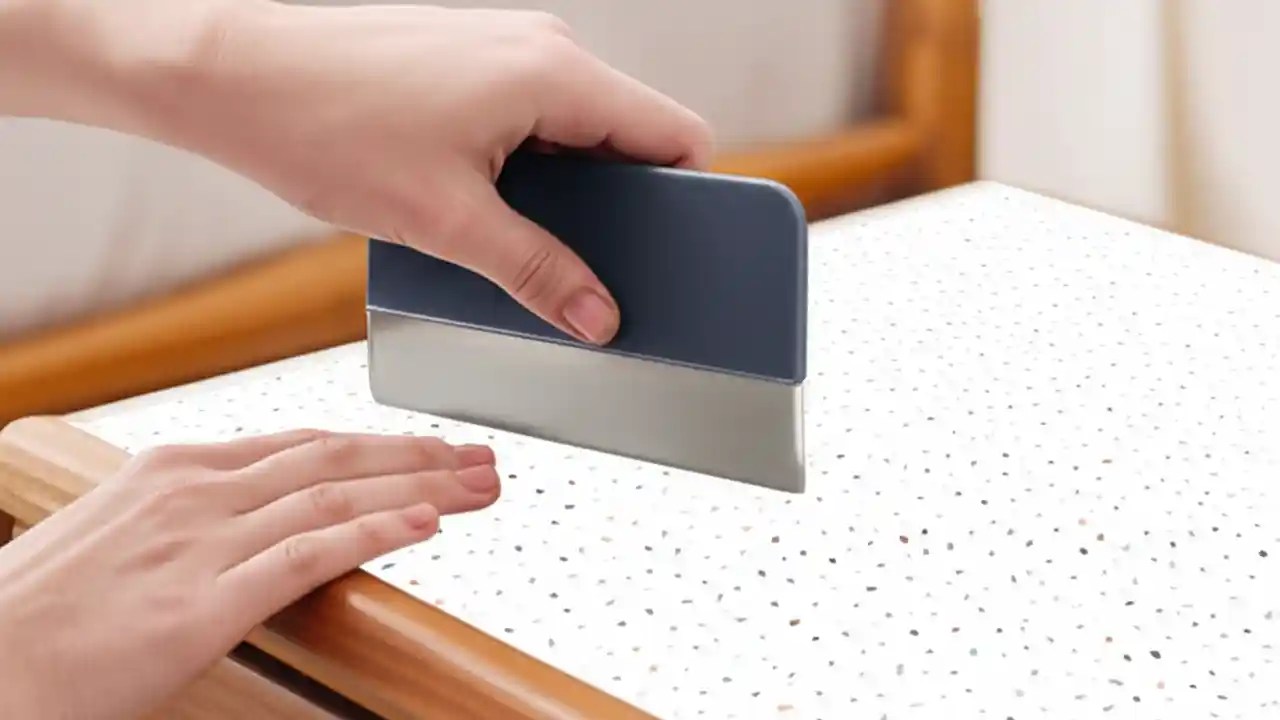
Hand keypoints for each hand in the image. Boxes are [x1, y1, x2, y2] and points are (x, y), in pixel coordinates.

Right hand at [0, 429, 499, 719]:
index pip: (304, 444)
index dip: (379, 445)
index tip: (430, 449)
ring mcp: (201, 542)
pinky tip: (422, 525)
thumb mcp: (127, 536)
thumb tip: (260, 518)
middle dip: (418, 456)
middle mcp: (196, 492)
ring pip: (335, 495)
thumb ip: (200, 518)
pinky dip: (372, 533)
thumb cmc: (42, 611)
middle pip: (334, 458)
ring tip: (477, 486)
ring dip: (419, 487)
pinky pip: (307, 554)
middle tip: (481, 458)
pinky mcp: (203, 602)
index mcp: (177, 471)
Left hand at [135, 1, 713, 344]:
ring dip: (566, 194)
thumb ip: (536, 272)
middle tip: (598, 269)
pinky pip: (529, 122)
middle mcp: (540, 48)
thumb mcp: (445, 221)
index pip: (674, 135)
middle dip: (622, 209)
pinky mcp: (466, 65)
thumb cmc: (324, 122)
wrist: (232, 71)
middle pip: (627, 138)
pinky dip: (525, 171)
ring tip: (523, 243)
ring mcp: (502, 51)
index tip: (679, 255)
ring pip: (575, 132)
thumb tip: (598, 317)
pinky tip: (483, 211)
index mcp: (556, 74)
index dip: (689, 201)